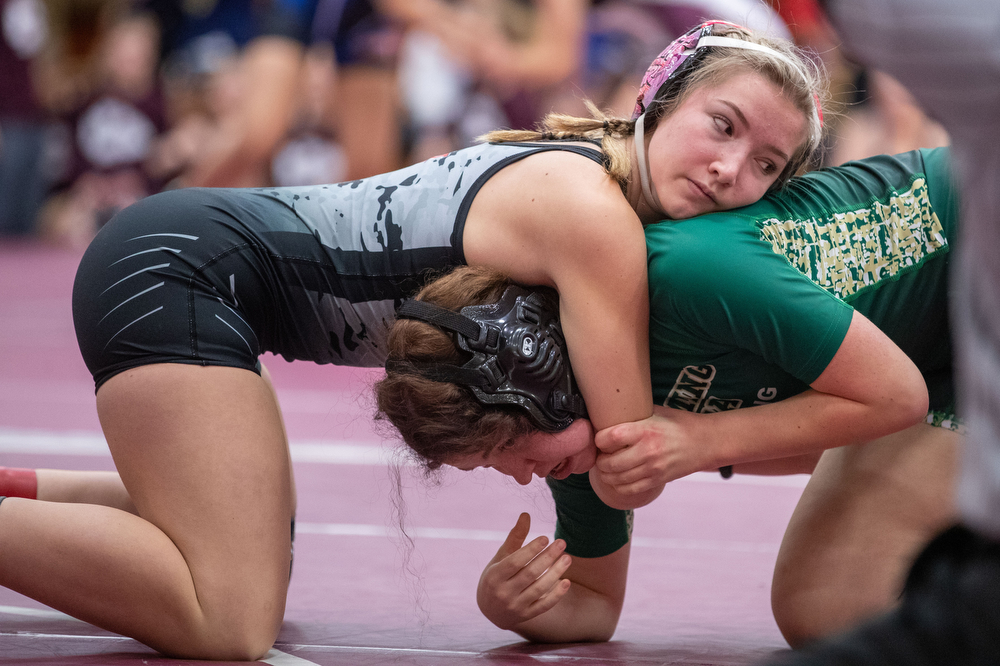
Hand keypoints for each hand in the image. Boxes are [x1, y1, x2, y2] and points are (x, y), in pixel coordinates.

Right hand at [477, 513, 572, 629]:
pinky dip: (556, 595)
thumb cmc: (496, 576)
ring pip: (539, 589)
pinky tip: (566, 581)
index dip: (531, 549)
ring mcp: (515, 606)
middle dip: (548, 557)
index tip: (546, 538)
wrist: (490, 610)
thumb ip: (515, 537)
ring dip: (556, 573)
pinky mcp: (526, 616)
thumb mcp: (501, 557)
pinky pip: (544, 606)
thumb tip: (526, 514)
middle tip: (562, 543)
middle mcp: (503, 593)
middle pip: (530, 573)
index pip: (515, 562)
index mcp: (494, 576)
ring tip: (567, 558)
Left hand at [594, 409, 707, 498]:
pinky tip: (617, 479)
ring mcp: (653, 469)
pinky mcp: (657, 480)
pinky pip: (630, 489)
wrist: (705, 442)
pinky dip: (619, 486)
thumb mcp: (656, 412)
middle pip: (610, 463)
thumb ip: (634, 415)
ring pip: (617, 479)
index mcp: (645, 430)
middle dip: (600, 461)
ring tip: (606, 468)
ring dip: (606, 474)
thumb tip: (609, 412)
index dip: (599, 439)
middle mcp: (648, 451)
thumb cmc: (679, 424)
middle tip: (600, 456)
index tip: (600, 439)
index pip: (610, 437)